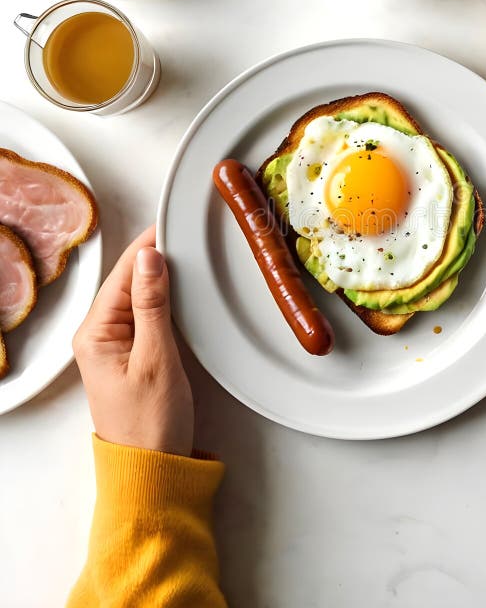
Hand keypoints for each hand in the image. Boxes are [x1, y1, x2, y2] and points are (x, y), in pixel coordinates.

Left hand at [73, 226, 193, 456]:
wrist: (153, 468)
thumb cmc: (151, 421)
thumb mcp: (156, 359)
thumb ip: (152, 306)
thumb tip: (150, 258)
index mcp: (95, 334)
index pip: (123, 275)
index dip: (147, 246)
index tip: (171, 221)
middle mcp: (99, 335)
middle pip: (127, 282)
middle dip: (154, 256)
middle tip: (186, 232)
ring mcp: (115, 346)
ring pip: (137, 297)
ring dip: (160, 275)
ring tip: (187, 251)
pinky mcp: (132, 355)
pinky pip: (145, 314)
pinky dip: (163, 297)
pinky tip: (179, 287)